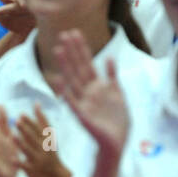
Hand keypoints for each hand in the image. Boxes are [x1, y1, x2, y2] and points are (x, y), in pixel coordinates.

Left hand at [14, 103, 70, 176]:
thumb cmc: (50, 153)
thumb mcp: (48, 137)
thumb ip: (41, 120)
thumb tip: (36, 103)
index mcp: (47, 139)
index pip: (39, 129)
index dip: (31, 121)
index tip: (22, 114)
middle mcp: (44, 149)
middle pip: (34, 138)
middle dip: (26, 130)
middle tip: (16, 121)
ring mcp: (39, 160)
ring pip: (29, 151)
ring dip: (21, 144)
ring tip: (12, 137)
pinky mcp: (34, 170)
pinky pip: (26, 166)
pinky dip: (20, 163)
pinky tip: (12, 159)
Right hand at [54, 28, 128, 153]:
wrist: (117, 143)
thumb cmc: (118, 122)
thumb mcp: (119, 95)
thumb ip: (113, 76)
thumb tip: (110, 57)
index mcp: (98, 87)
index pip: (88, 63)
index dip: (81, 48)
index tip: (75, 32)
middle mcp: (88, 92)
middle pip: (78, 68)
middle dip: (72, 51)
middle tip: (63, 34)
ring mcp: (84, 102)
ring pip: (73, 80)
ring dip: (66, 65)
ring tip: (58, 49)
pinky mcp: (82, 115)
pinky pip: (72, 101)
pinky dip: (65, 91)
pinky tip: (58, 79)